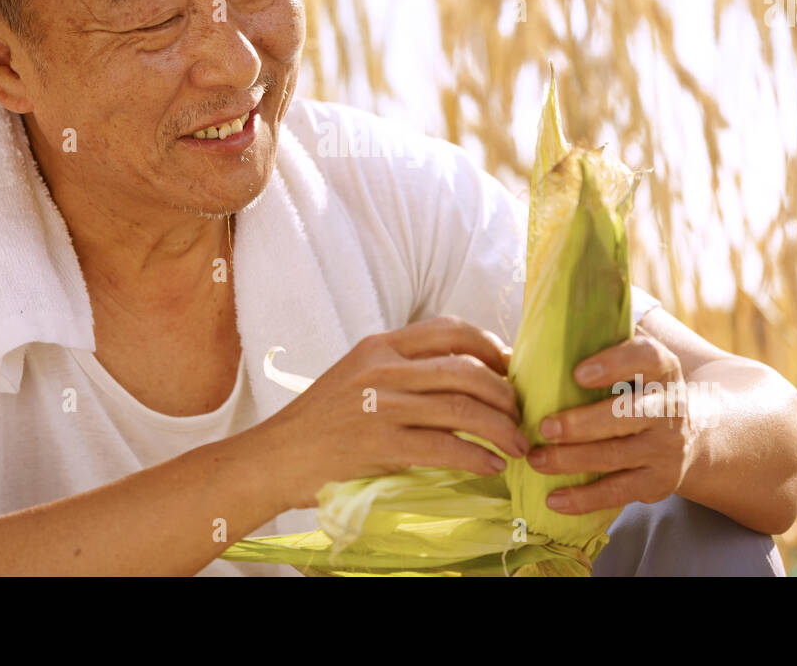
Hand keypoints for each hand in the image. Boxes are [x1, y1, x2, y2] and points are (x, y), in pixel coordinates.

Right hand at [262, 315, 530, 509]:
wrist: (276, 457)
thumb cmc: (320, 421)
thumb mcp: (357, 375)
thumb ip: (402, 369)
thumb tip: (466, 377)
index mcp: (380, 345)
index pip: (450, 329)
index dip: (491, 346)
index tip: (510, 368)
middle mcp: (383, 367)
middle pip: (467, 369)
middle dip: (506, 393)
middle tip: (521, 414)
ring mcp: (381, 405)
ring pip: (463, 408)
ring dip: (502, 429)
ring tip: (517, 445)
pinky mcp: (380, 445)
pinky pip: (446, 448)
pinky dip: (478, 458)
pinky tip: (491, 467)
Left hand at [526, 333, 701, 514]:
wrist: (686, 436)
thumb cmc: (634, 390)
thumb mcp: (624, 363)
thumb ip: (584, 351)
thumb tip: (510, 355)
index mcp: (661, 368)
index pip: (646, 357)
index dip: (614, 364)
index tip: (576, 374)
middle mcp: (670, 406)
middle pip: (628, 414)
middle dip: (582, 424)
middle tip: (543, 428)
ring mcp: (666, 447)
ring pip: (617, 455)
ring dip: (572, 460)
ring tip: (536, 461)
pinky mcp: (659, 482)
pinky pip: (618, 493)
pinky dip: (584, 499)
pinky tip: (554, 499)